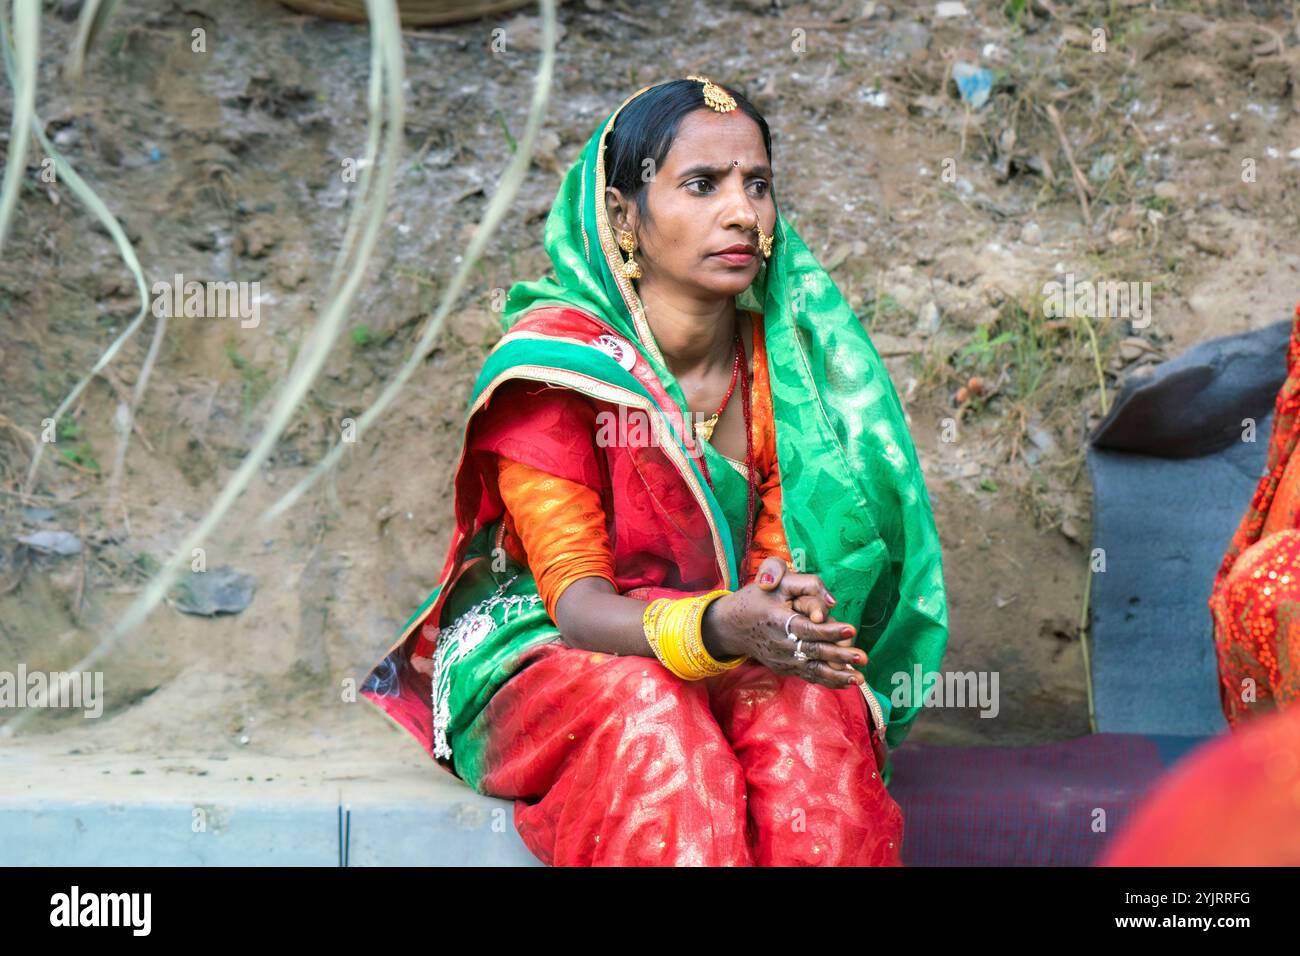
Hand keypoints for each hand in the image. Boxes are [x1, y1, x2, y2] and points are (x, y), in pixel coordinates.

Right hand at [704, 556, 867, 689]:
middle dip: (840, 656)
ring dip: (837, 675)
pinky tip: (847, 683)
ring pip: (813, 669)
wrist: (731, 625)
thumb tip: (831, 603)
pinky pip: (808, 676)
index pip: (807, 628)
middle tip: (863, 658)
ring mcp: (781, 659)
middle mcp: (780, 643)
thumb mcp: (778, 582)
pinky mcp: (784, 668)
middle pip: (813, 651)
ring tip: (860, 678)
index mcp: (778, 620)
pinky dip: (827, 681)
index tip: (851, 629)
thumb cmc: (758, 599)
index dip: (829, 630)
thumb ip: (806, 584)